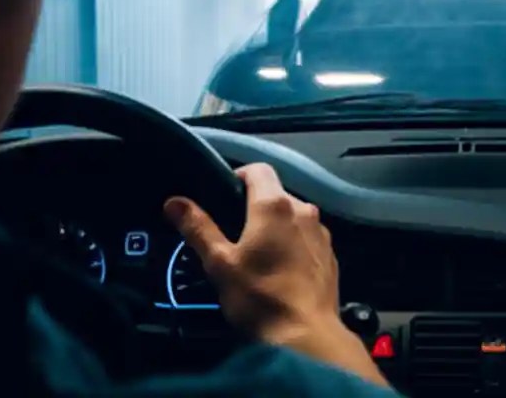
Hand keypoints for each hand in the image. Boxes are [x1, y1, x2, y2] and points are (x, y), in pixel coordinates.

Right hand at [164, 163, 387, 386]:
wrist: (306, 335)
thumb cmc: (259, 297)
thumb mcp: (220, 263)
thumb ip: (198, 228)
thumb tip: (175, 201)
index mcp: (274, 205)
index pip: (257, 169)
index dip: (238, 176)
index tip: (222, 196)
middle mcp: (303, 210)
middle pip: (275, 193)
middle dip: (253, 206)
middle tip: (231, 233)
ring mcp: (321, 232)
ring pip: (293, 216)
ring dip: (275, 226)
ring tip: (255, 254)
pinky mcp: (331, 254)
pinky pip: (307, 237)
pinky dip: (293, 244)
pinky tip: (280, 269)